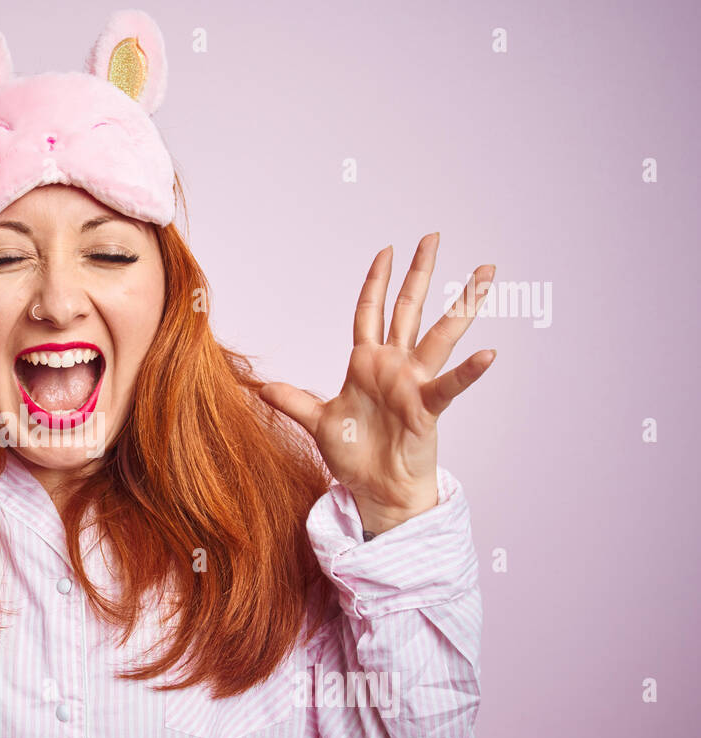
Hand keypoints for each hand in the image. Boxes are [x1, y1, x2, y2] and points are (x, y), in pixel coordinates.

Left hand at [259, 233, 494, 533]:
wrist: (377, 490)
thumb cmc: (355, 456)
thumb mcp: (317, 423)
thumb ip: (293, 401)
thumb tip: (261, 387)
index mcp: (367, 364)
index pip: (370, 312)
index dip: (375, 282)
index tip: (386, 251)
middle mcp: (394, 366)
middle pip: (408, 309)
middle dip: (419, 273)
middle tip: (432, 237)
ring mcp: (413, 384)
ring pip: (440, 335)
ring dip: (463, 305)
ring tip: (484, 274)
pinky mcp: (427, 408)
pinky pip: (450, 385)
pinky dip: (468, 371)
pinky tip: (487, 354)